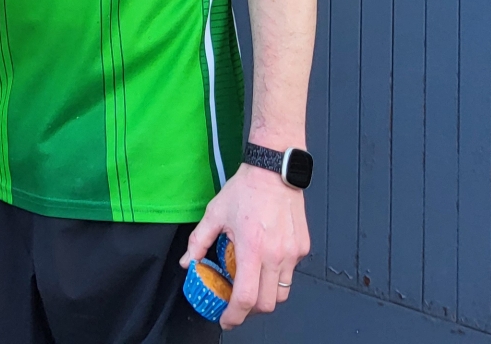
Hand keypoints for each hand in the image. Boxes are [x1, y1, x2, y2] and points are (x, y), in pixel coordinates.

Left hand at [180, 161, 310, 328]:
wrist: (274, 170)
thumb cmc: (246, 189)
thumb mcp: (215, 213)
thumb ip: (199, 241)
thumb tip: (187, 262)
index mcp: (252, 248)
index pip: (246, 298)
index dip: (235, 315)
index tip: (226, 319)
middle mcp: (276, 255)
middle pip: (267, 304)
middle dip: (250, 311)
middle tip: (237, 305)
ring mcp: (292, 253)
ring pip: (281, 293)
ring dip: (266, 296)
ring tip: (251, 284)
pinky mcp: (303, 248)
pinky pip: (290, 274)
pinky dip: (277, 277)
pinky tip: (265, 263)